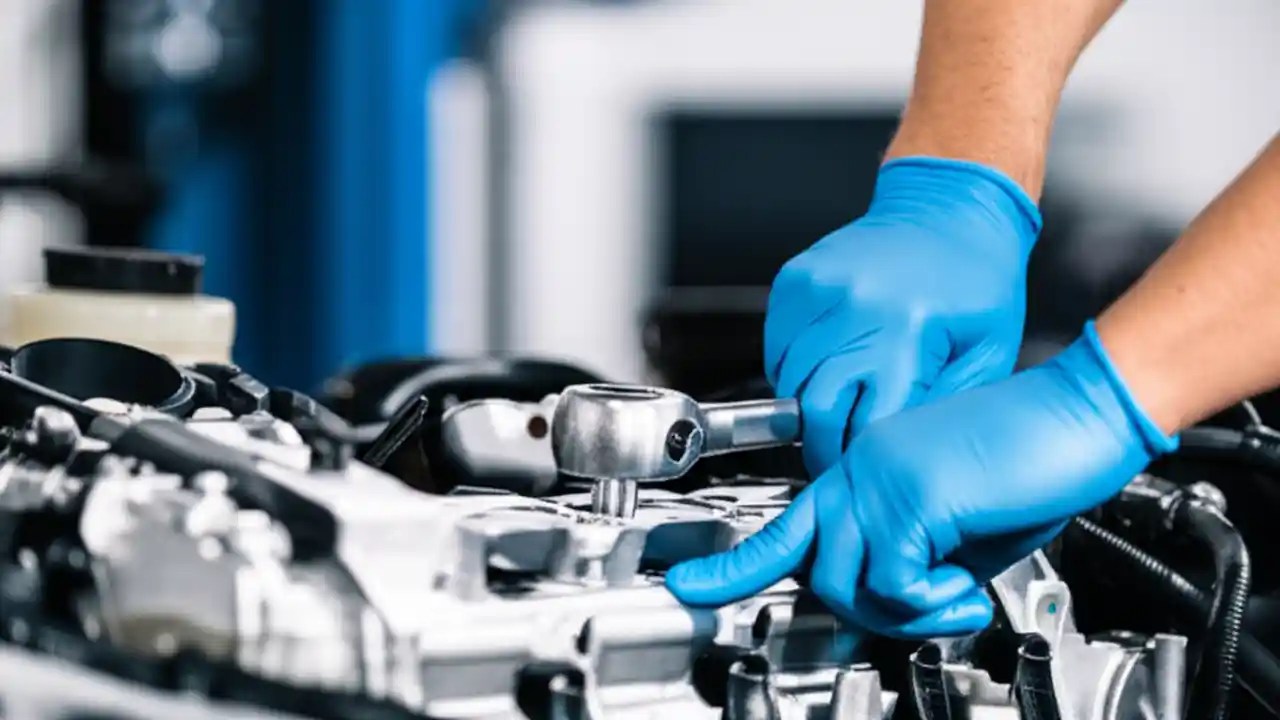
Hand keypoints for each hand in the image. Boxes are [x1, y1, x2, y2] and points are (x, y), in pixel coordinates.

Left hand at [667, 323, 1177, 636]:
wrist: (1084, 414)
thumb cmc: (1035, 465)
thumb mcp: (961, 532)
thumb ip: (914, 562)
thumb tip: (895, 607)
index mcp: (868, 464)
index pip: (785, 519)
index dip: (733, 565)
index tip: (694, 588)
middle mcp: (861, 463)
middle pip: (806, 560)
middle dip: (857, 609)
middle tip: (926, 614)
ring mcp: (880, 473)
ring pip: (840, 578)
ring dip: (900, 613)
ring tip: (955, 598)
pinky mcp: (911, 492)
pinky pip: (890, 582)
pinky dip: (929, 605)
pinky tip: (966, 590)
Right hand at [767, 157, 1040, 475]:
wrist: (951, 206)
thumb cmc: (976, 279)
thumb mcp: (987, 356)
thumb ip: (941, 412)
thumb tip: (902, 461)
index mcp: (907, 333)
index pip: (861, 426)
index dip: (856, 461)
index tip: (857, 476)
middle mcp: (856, 309)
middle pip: (812, 409)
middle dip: (820, 445)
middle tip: (835, 455)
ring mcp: (818, 291)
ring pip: (786, 380)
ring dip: (804, 404)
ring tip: (837, 403)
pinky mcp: (796, 280)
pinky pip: (777, 346)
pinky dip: (793, 367)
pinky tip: (827, 362)